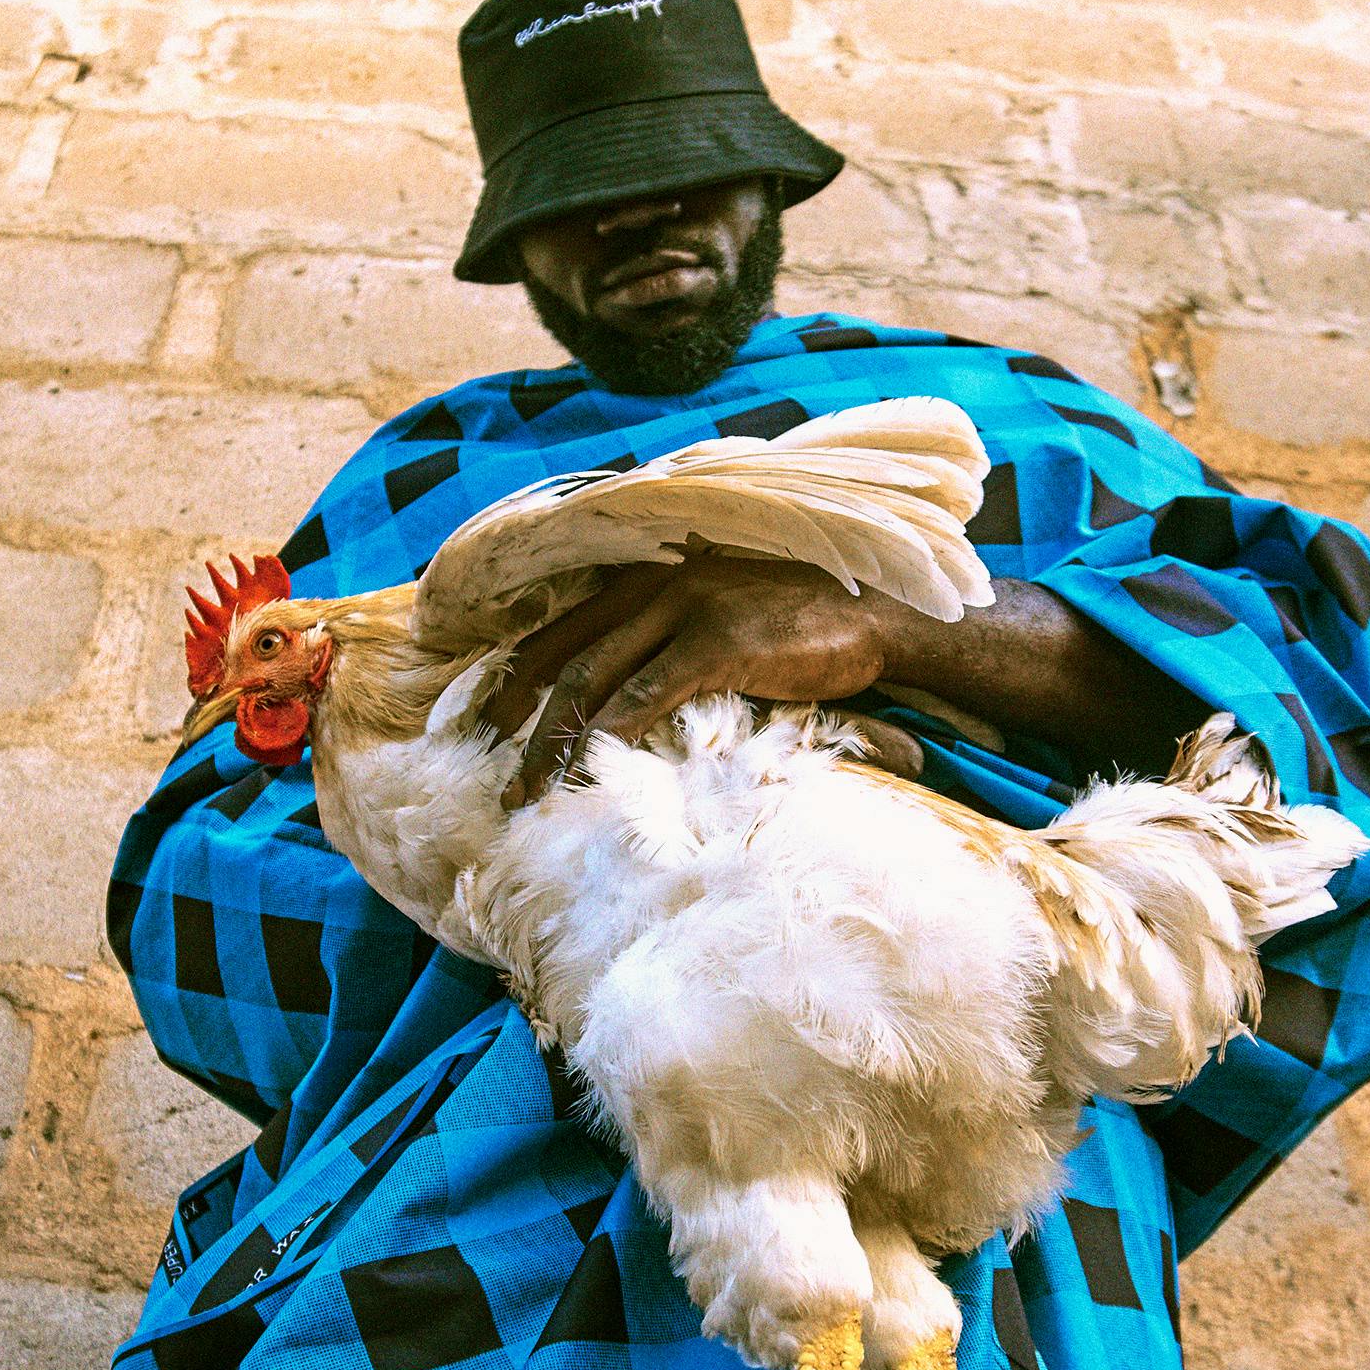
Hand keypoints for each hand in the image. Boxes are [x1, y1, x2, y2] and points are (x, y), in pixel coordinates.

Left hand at [480, 556, 916, 807]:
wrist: (880, 612)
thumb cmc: (804, 623)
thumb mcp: (724, 614)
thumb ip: (672, 639)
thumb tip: (628, 701)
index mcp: (650, 577)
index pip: (561, 628)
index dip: (517, 678)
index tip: (489, 725)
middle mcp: (656, 584)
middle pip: (562, 655)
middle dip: (519, 719)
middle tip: (494, 772)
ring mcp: (685, 608)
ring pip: (591, 678)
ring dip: (552, 742)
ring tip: (529, 792)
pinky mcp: (717, 641)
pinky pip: (645, 694)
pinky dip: (610, 735)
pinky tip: (591, 771)